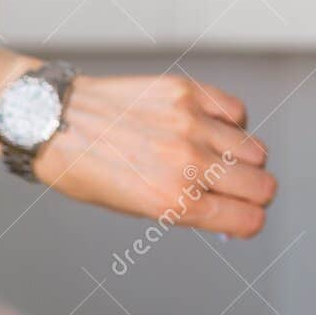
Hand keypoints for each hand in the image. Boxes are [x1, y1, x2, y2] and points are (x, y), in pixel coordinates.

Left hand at [30, 74, 275, 237]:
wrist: (54, 120)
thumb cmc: (85, 169)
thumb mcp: (131, 205)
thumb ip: (184, 207)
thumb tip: (230, 211)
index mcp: (172, 201)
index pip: (247, 219)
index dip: (249, 223)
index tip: (243, 219)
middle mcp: (187, 163)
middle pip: (262, 186)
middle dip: (253, 195)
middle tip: (234, 191)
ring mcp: (189, 124)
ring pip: (255, 150)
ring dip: (243, 160)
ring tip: (213, 159)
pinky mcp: (186, 92)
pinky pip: (236, 111)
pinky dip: (230, 123)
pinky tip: (207, 128)